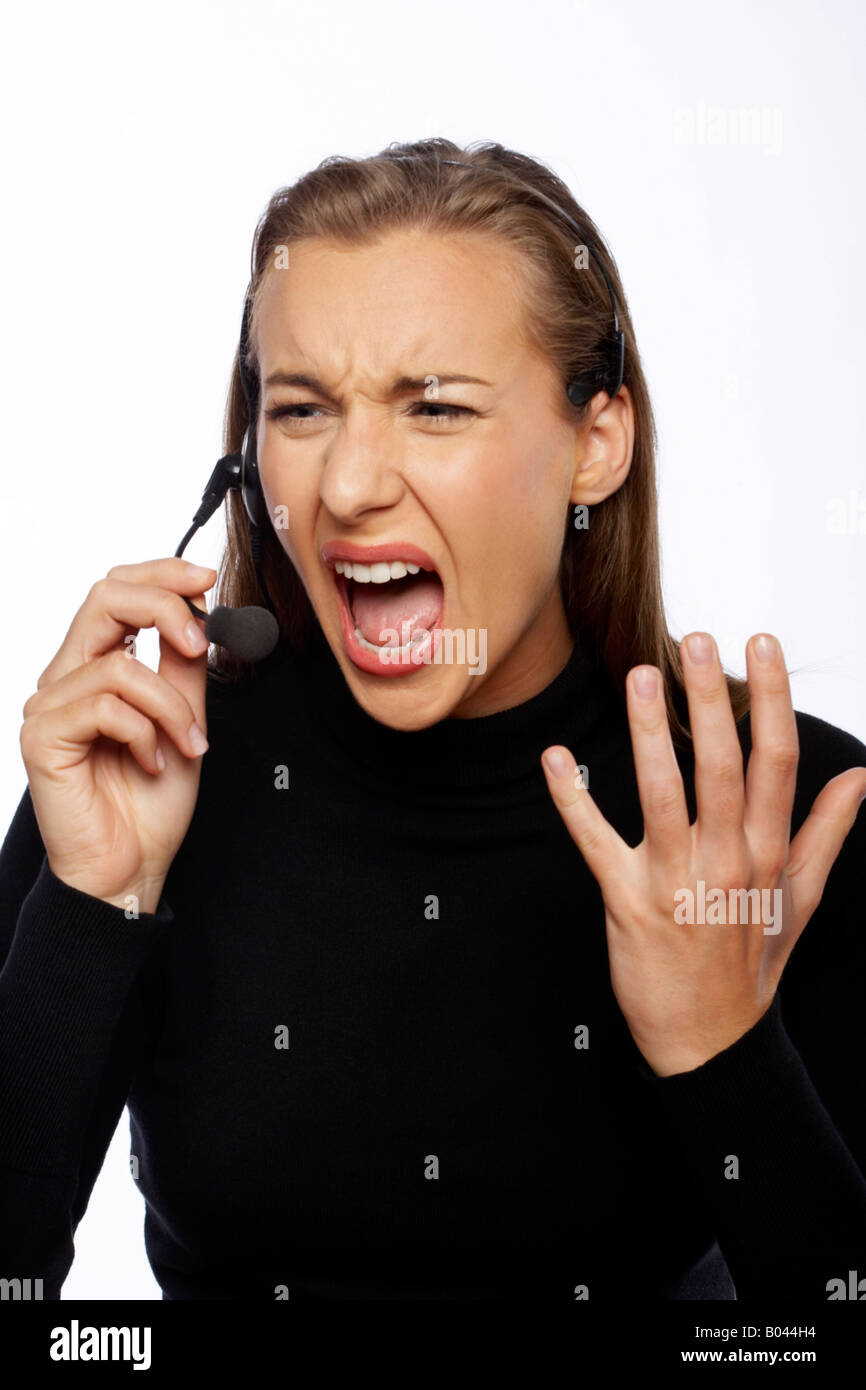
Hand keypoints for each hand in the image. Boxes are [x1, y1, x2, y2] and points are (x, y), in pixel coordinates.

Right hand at [19, 557, 215, 913]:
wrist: (132, 866)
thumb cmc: (151, 802)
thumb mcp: (183, 718)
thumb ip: (183, 666)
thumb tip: (199, 611)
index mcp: (95, 667)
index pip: (116, 592)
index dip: (160, 574)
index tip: (206, 579)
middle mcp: (65, 678)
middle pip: (104, 598)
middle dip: (164, 608)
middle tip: (201, 644)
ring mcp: (47, 705)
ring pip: (121, 665)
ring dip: (171, 707)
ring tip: (189, 746)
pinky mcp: (41, 736)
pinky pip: (106, 707)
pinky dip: (146, 734)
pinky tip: (154, 764)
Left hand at [541, 632, 865, 1075]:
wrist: (710, 1046)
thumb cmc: (751, 965)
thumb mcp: (800, 900)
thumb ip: (826, 833)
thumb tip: (861, 777)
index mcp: (768, 853)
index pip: (778, 762)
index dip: (772, 699)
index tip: (763, 642)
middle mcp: (727, 861)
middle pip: (724, 767)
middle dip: (711, 701)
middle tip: (697, 640)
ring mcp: (676, 883)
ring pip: (663, 795)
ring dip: (651, 734)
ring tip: (641, 677)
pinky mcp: (627, 902)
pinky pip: (596, 842)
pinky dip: (572, 800)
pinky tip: (554, 758)